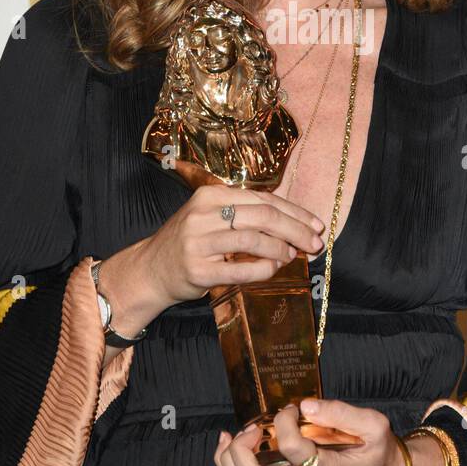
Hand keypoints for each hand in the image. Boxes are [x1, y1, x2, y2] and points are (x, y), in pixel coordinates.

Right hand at [137, 185, 326, 312]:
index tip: (316, 224)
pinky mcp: (197, 270)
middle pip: (263, 216)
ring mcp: (198, 242)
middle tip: (316, 243)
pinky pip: (240, 269)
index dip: (294, 212)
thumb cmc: (190, 242)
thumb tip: (294, 222)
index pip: (263, 199)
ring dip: (281, 249)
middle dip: (296, 230)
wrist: (150, 269)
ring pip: (253, 239)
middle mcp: (203, 214)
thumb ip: (245, 214)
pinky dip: (263, 269)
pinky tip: (274, 269)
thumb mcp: (212, 217)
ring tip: (293, 256)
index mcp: (210, 195)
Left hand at [213, 398, 411, 465]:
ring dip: (230, 461)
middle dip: (242, 451)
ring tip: (235, 435)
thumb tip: (306, 406)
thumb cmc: (378, 453)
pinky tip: (233, 442)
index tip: (291, 408)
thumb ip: (342, 413)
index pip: (294, 450)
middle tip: (254, 428)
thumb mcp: (375, 426)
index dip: (284, 423)